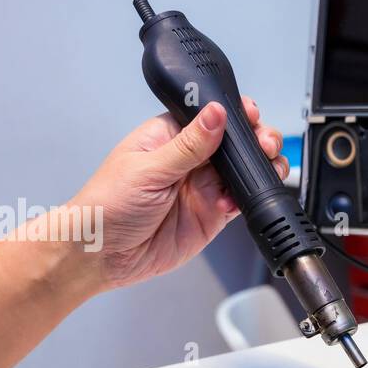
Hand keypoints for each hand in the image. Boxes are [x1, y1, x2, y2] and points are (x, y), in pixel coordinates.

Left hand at [70, 98, 288, 290]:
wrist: (101, 255)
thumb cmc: (107, 206)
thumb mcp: (148, 170)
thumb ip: (188, 145)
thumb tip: (215, 114)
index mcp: (169, 136)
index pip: (210, 116)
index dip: (234, 113)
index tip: (250, 115)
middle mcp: (189, 160)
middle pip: (234, 142)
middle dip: (256, 139)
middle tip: (264, 144)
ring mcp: (202, 188)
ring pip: (243, 171)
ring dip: (259, 168)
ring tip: (265, 168)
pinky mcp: (211, 215)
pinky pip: (239, 202)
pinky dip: (246, 200)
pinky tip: (235, 202)